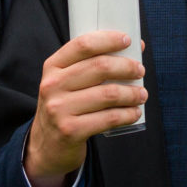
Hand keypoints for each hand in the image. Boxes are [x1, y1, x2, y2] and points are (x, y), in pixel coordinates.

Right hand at [24, 31, 147, 186]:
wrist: (45, 147)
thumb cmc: (65, 107)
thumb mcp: (67, 83)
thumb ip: (93, 64)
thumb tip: (136, 47)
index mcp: (52, 67)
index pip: (82, 45)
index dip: (108, 40)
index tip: (127, 40)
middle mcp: (52, 85)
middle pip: (99, 67)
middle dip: (127, 67)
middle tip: (140, 70)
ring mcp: (59, 109)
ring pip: (108, 94)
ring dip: (132, 93)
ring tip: (141, 94)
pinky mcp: (70, 130)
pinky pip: (109, 118)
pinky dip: (127, 114)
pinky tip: (134, 112)